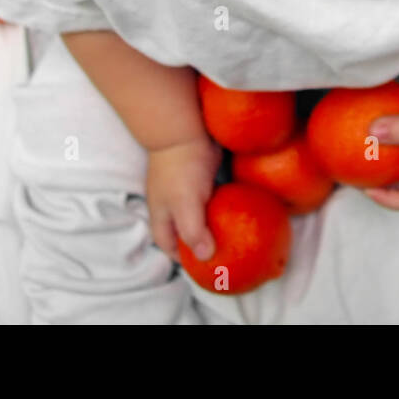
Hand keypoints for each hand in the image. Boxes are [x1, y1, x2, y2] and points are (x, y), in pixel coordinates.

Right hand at [145, 135, 221, 263]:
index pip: (169, 245)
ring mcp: (185, 190)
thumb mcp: (186, 204)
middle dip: (198, 243)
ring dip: (211, 224)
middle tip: (221, 253)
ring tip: (232, 236)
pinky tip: (235, 210)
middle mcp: (171, 205)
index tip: (201, 267)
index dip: (181, 257)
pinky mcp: (200, 177)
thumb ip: (194, 231)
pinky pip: (210, 198)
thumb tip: (205, 257)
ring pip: (198, 214)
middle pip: (183, 231)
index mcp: (162, 216)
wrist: (184, 130)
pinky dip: (220, 206)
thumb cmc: (181, 169)